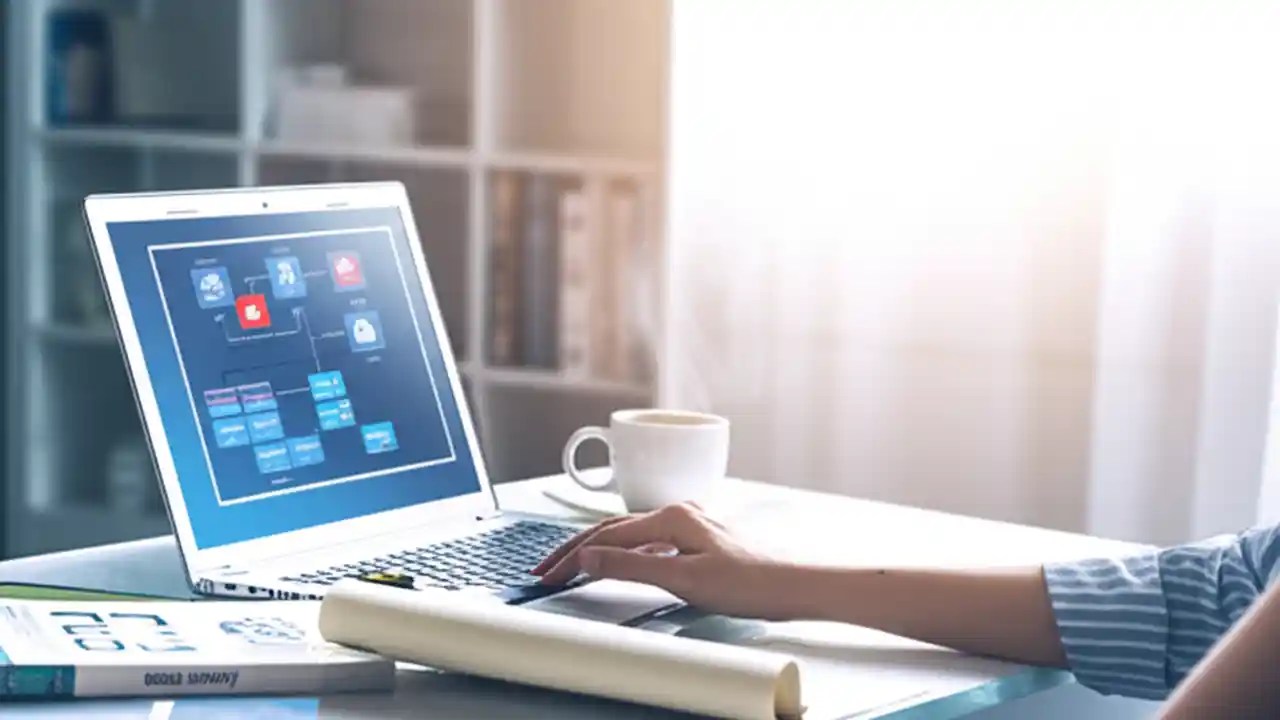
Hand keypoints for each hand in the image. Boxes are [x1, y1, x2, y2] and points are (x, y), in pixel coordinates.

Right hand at [531, 503, 787, 617]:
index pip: (605, 537)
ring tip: (569, 567)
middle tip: (545, 571)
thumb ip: (630, 567)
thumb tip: (587, 558)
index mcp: (670, 517)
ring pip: (628, 535)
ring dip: (595, 551)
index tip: (546, 575)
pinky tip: (617, 565)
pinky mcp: (698, 541)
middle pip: (611, 531)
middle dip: (574, 550)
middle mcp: (677, 514)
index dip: (571, 558)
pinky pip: (647, 543)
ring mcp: (688, 526)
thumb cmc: (751, 583)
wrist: (796, 585)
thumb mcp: (683, 579)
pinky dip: (621, 554)